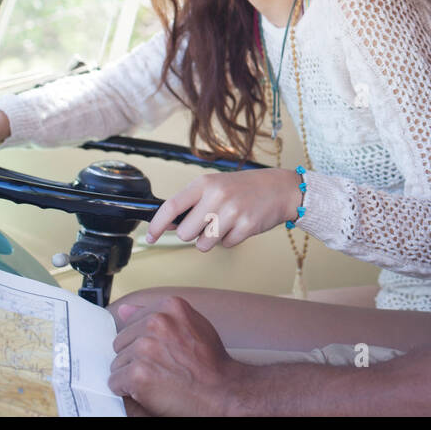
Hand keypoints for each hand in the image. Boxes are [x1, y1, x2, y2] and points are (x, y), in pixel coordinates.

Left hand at [108, 297, 244, 415]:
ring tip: (159, 377)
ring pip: (117, 363)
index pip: (133, 322)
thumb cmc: (210, 363)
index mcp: (170, 307)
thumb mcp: (192, 326)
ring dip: (132, 374)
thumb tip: (124, 310)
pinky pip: (115, 383)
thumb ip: (159, 317)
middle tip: (162, 366)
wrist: (222, 391)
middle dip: (136, 357)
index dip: (145, 342)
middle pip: (122, 342)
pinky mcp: (137, 373)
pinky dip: (127, 391)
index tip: (162, 352)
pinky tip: (150, 389)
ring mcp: (145, 347)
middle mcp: (156, 322)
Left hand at [146, 167, 305, 250]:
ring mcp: (232, 211)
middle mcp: (217, 196)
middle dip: (193, 234)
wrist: (281, 188)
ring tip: (226, 223)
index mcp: (205, 184)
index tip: (149, 237)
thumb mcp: (216, 186)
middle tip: (208, 223)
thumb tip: (167, 224)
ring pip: (204, 244)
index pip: (171, 206)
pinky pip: (226, 245)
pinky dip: (231, 239)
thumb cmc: (244, 188)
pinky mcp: (246, 226)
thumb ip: (192, 202)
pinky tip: (240, 224)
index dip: (157, 225)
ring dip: (212, 239)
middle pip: (185, 233)